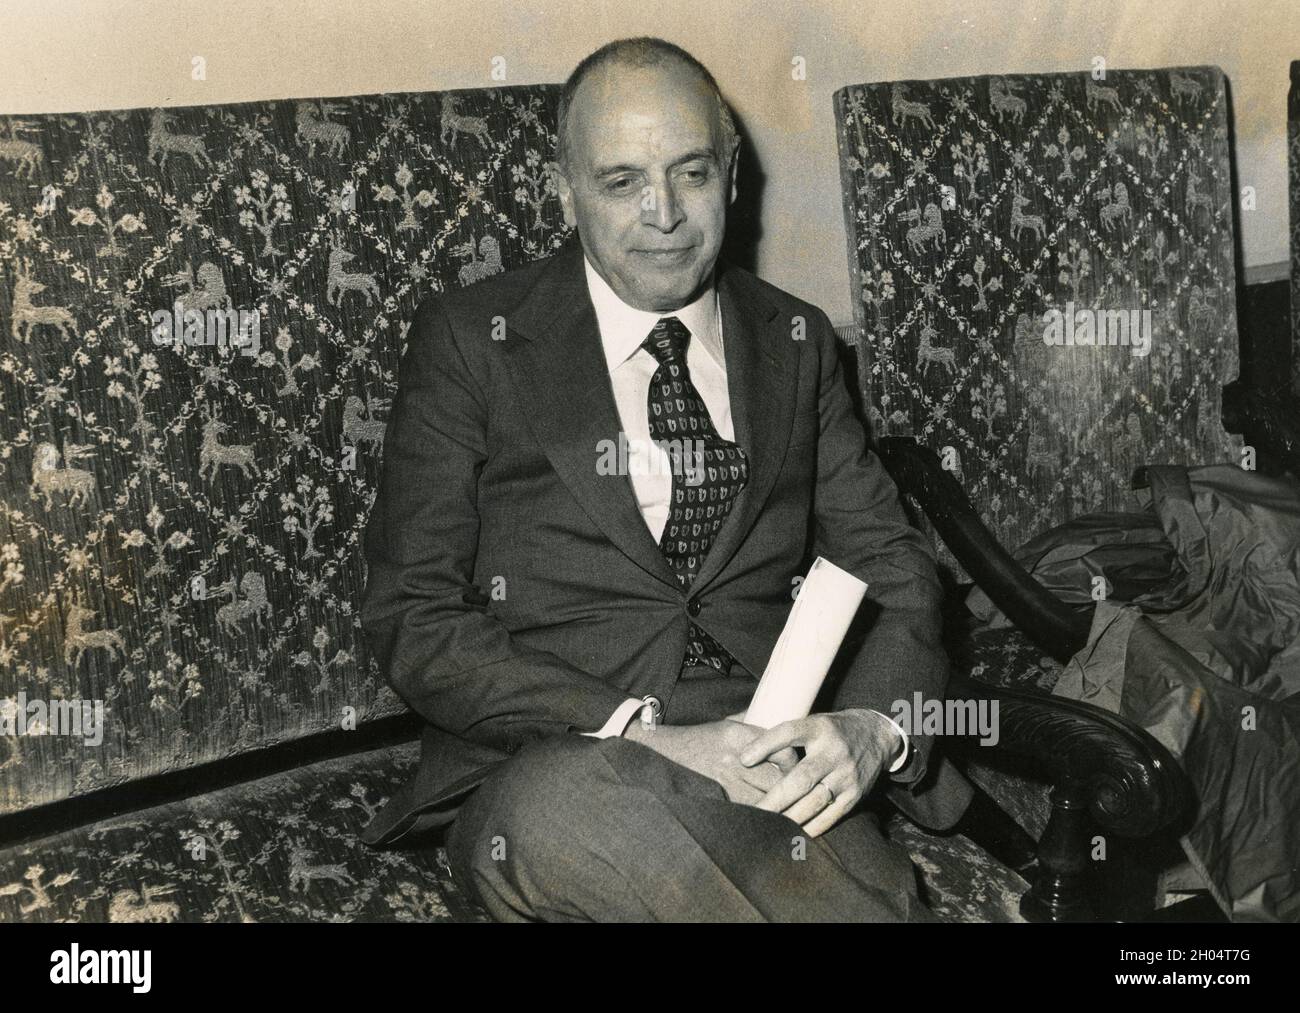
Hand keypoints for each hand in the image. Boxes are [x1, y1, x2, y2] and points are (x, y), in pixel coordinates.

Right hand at [624, 716, 798, 805]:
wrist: (661, 753)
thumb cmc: (697, 740)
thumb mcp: (726, 725)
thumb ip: (752, 727)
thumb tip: (777, 729)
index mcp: (739, 736)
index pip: (783, 752)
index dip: (793, 764)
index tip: (795, 769)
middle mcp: (736, 759)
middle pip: (778, 779)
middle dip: (789, 789)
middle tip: (796, 794)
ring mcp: (726, 781)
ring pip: (765, 800)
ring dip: (776, 806)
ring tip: (784, 809)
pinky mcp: (718, 799)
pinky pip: (746, 812)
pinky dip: (758, 816)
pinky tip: (764, 818)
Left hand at [738, 709, 902, 836]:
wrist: (877, 734)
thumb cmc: (832, 730)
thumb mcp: (812, 722)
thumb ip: (784, 736)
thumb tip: (745, 753)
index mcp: (819, 728)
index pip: (789, 732)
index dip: (765, 745)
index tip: (743, 760)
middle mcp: (834, 751)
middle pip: (802, 778)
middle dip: (775, 798)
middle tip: (753, 811)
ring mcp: (846, 774)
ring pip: (815, 801)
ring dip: (790, 817)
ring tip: (768, 827)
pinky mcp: (855, 794)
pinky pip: (831, 816)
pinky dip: (811, 827)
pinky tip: (792, 833)